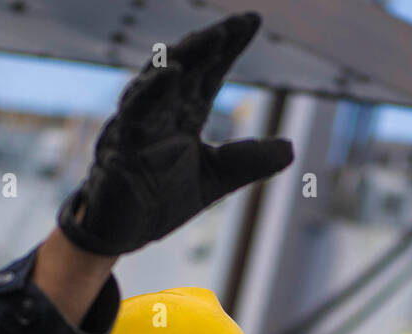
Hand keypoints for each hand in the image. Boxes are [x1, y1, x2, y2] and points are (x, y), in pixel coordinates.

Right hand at [57, 11, 293, 255]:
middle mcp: (161, 110)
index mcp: (184, 114)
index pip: (209, 72)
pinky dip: (152, 90)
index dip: (229, 47)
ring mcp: (139, 123)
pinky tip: (171, 72)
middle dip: (212, 42)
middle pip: (188, 66)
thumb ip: (250, 161)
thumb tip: (291, 148)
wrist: (123, 233)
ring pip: (160, 78)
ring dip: (186, 56)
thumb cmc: (160, 200)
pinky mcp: (121, 143)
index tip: (253, 22)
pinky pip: (135, 110)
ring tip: (214, 37)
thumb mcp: (217, 179)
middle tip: (239, 23)